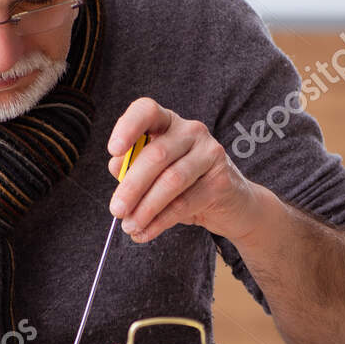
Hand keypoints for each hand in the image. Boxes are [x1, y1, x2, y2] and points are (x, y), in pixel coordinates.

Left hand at [106, 97, 270, 245]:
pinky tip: (147, 232)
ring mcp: (210, 153)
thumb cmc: (185, 185)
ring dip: (145, 208)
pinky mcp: (221, 180)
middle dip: (132, 186)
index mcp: (168, 123)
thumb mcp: (155, 174)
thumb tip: (116, 169)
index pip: (146, 111)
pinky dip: (161, 221)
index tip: (113, 150)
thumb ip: (132, 167)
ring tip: (130, 226)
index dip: (128, 127)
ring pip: (171, 181)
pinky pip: (185, 203)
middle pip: (157, 154)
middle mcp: (191, 131)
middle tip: (116, 210)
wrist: (231, 203)